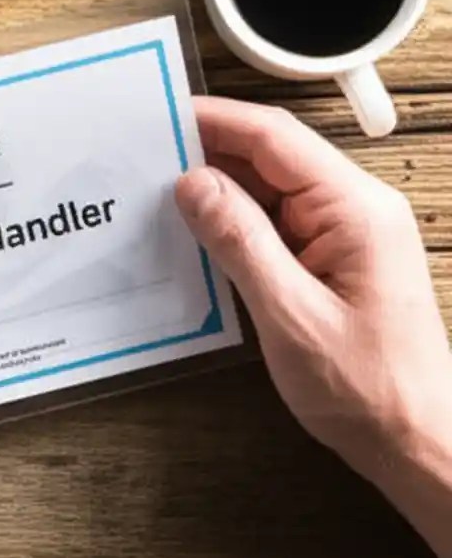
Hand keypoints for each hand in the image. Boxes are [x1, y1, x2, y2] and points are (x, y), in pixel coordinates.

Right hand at [175, 97, 451, 557]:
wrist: (417, 441)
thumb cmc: (367, 388)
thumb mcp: (290, 315)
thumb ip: (239, 241)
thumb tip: (191, 183)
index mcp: (356, 210)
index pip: (275, 138)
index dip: (214, 120)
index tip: (158, 116)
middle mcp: (355, 210)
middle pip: (271, 157)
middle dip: (207, 151)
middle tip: (141, 157)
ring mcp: (346, 234)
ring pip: (269, 190)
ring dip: (216, 189)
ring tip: (153, 192)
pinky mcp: (333, 261)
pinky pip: (275, 224)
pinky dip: (233, 223)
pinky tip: (194, 233)